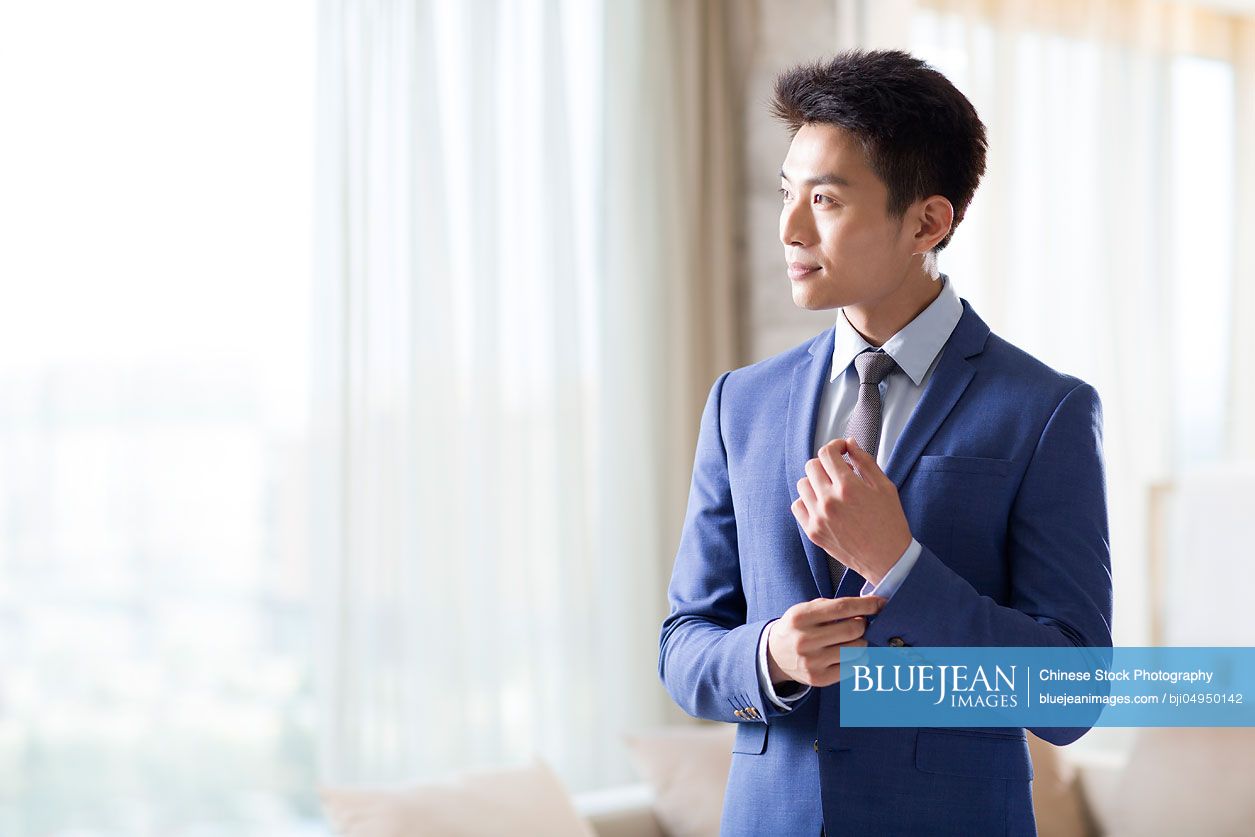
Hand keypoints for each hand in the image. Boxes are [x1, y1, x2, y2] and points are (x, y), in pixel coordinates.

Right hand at [765, 596, 885, 686]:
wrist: (775, 655)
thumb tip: (869, 608)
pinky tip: (852, 653)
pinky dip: (859, 658)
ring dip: (862, 642)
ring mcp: (812, 662)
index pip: (841, 608)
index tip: (880, 603)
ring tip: (855, 639)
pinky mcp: (819, 679)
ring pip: (856, 650)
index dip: (866, 605)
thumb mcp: (805, 610)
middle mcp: (804, 640)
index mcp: (800, 617)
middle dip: (863, 624)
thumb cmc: (797, 628)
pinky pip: (853, 668)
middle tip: (861, 623)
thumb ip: (832, 607)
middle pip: (852, 630)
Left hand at [791, 436, 912, 584]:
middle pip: (811, 466)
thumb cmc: (890, 523)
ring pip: (802, 484)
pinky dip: (806, 500)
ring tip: (831, 488)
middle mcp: (829, 501)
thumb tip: (850, 444)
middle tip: (839, 470)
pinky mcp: (813, 531)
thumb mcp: (885, 486)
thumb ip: (865, 462)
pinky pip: (797, 506)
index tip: (841, 450)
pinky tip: (822, 503)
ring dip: (815, 481)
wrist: (888, 559)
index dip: (835, 446)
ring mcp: (818, 517)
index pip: (827, 453)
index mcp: (848, 487)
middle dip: (826, 463)